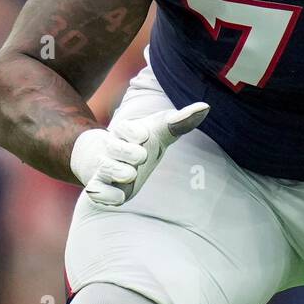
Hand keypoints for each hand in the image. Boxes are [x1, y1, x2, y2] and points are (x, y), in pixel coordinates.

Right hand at [70, 101, 209, 206]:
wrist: (117, 160)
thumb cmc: (145, 142)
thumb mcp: (163, 130)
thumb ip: (182, 121)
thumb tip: (206, 107)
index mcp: (124, 131)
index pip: (123, 127)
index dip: (132, 131)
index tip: (143, 136)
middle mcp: (110, 148)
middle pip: (113, 147)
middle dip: (127, 152)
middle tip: (141, 156)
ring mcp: (103, 168)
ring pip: (104, 168)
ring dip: (118, 171)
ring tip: (131, 173)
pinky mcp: (101, 188)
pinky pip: (98, 192)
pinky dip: (107, 195)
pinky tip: (120, 196)